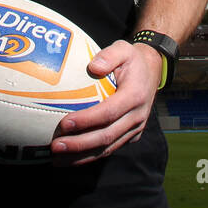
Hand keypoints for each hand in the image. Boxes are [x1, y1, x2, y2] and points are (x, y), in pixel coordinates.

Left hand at [50, 39, 161, 165]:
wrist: (152, 72)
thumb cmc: (131, 59)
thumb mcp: (123, 48)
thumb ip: (109, 55)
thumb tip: (93, 66)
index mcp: (135, 96)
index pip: (109, 112)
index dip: (87, 120)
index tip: (64, 123)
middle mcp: (137, 116)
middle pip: (106, 136)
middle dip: (80, 144)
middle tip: (56, 146)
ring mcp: (135, 129)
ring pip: (108, 148)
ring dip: (82, 156)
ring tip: (58, 159)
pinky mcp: (131, 135)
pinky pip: (110, 148)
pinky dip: (90, 156)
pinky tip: (71, 159)